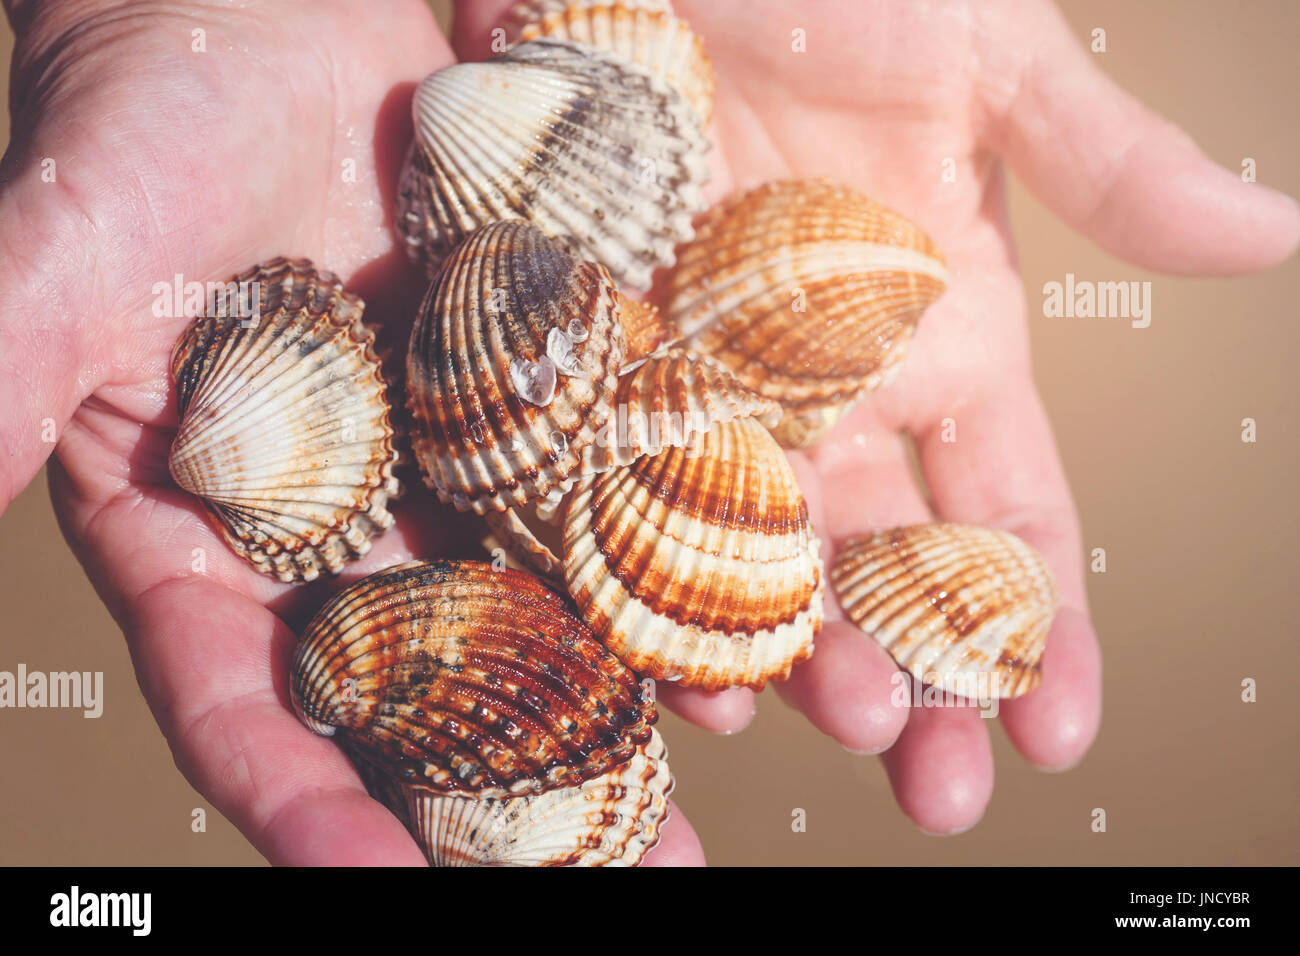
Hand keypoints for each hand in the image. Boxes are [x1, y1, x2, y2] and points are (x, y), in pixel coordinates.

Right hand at [0, 0, 702, 864]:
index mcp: (211, 535)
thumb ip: (3, 377)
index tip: (369, 882)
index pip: (243, 690)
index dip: (299, 791)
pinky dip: (670, 570)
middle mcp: (344, 528)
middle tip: (601, 895)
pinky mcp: (544, 398)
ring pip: (533, 618)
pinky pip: (610, 499)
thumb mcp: (60, 252)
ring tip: (688, 820)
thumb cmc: (140, 122)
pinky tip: (743, 645)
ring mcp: (453, 470)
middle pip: (416, 692)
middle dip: (499, 807)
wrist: (266, 17)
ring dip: (612, 719)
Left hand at [447, 0, 1299, 834]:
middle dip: (916, 681)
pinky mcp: (600, 371)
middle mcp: (834, 393)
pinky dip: (651, 585)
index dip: (1041, 627)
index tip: (1058, 731)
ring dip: (795, 656)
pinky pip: (626, 506)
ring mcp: (712, 391)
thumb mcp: (985, 63)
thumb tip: (1274, 245)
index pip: (1009, 518)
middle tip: (929, 782)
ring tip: (822, 726)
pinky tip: (673, 658)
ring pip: (762, 561)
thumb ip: (1105, 165)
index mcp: (946, 342)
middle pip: (885, 572)